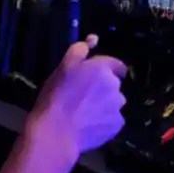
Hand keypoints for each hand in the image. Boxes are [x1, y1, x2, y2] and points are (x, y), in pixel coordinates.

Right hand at [25, 34, 126, 160]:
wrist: (56, 132)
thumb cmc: (56, 96)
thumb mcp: (63, 67)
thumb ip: (79, 50)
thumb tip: (93, 39)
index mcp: (102, 69)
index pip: (117, 65)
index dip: (107, 69)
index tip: (95, 77)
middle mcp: (114, 86)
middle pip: (114, 84)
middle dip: (103, 88)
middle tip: (83, 95)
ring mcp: (117, 107)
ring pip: (114, 102)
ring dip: (104, 104)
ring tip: (85, 112)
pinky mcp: (116, 125)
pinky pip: (113, 119)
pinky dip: (104, 121)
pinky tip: (89, 124)